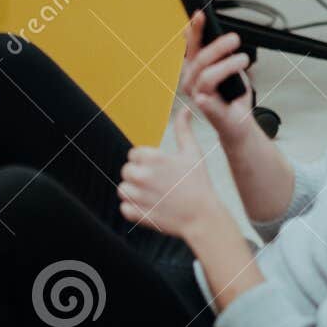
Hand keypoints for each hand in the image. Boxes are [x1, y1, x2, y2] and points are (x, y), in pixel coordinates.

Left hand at [118, 107, 221, 240]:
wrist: (203, 218)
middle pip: (127, 171)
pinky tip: (151, 208)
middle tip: (160, 185)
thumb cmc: (199, 183)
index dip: (147, 162)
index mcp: (152, 157)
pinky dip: (134, 210)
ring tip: (155, 197)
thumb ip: (183, 129)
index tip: (161, 171)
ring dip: (134, 193)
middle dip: (140, 176)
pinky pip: (124, 208)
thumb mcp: (193, 152)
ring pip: (123, 190)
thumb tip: (186, 108)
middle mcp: (142, 175)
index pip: (134, 154)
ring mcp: (138, 196)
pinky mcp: (137, 215)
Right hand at [181, 12, 254, 144]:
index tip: (200, 14)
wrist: (239, 122)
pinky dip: (205, 98)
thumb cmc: (233, 96)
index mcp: (194, 67)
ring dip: (227, 65)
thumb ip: (225, 55)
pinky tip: (204, 97)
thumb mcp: (231, 68)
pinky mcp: (204, 109)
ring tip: (243, 60)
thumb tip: (226, 39)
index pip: (191, 45)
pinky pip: (204, 100)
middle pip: (199, 58)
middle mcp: (191, 79)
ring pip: (206, 75)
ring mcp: (195, 94)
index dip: (194, 29)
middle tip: (234, 39)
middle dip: (217, 46)